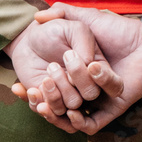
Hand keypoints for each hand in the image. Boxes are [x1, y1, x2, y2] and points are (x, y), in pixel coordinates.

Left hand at [5, 17, 105, 133]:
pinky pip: (50, 112)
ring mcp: (69, 93)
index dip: (103, 78)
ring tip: (47, 73)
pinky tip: (32, 89)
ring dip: (56, 91)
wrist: (29, 40)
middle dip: (75, 79)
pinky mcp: (51, 101)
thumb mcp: (75, 29)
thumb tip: (89, 64)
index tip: (89, 65)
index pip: (112, 83)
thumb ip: (86, 43)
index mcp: (98, 65)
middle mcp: (86, 82)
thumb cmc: (55, 31)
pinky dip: (40, 102)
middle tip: (56, 64)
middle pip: (90, 95)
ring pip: (70, 105)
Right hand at [19, 3, 141, 134]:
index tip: (17, 85)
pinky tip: (71, 108)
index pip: (53, 86)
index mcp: (79, 72)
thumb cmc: (120, 29)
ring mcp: (100, 100)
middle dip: (43, 100)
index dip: (34, 89)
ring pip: (71, 116)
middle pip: (59, 103)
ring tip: (46, 98)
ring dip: (57, 111)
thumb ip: (64, 13)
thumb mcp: (87, 19)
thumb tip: (37, 16)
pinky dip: (79, 121)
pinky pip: (92, 124)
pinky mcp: (112, 109)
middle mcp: (87, 88)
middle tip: (30, 90)